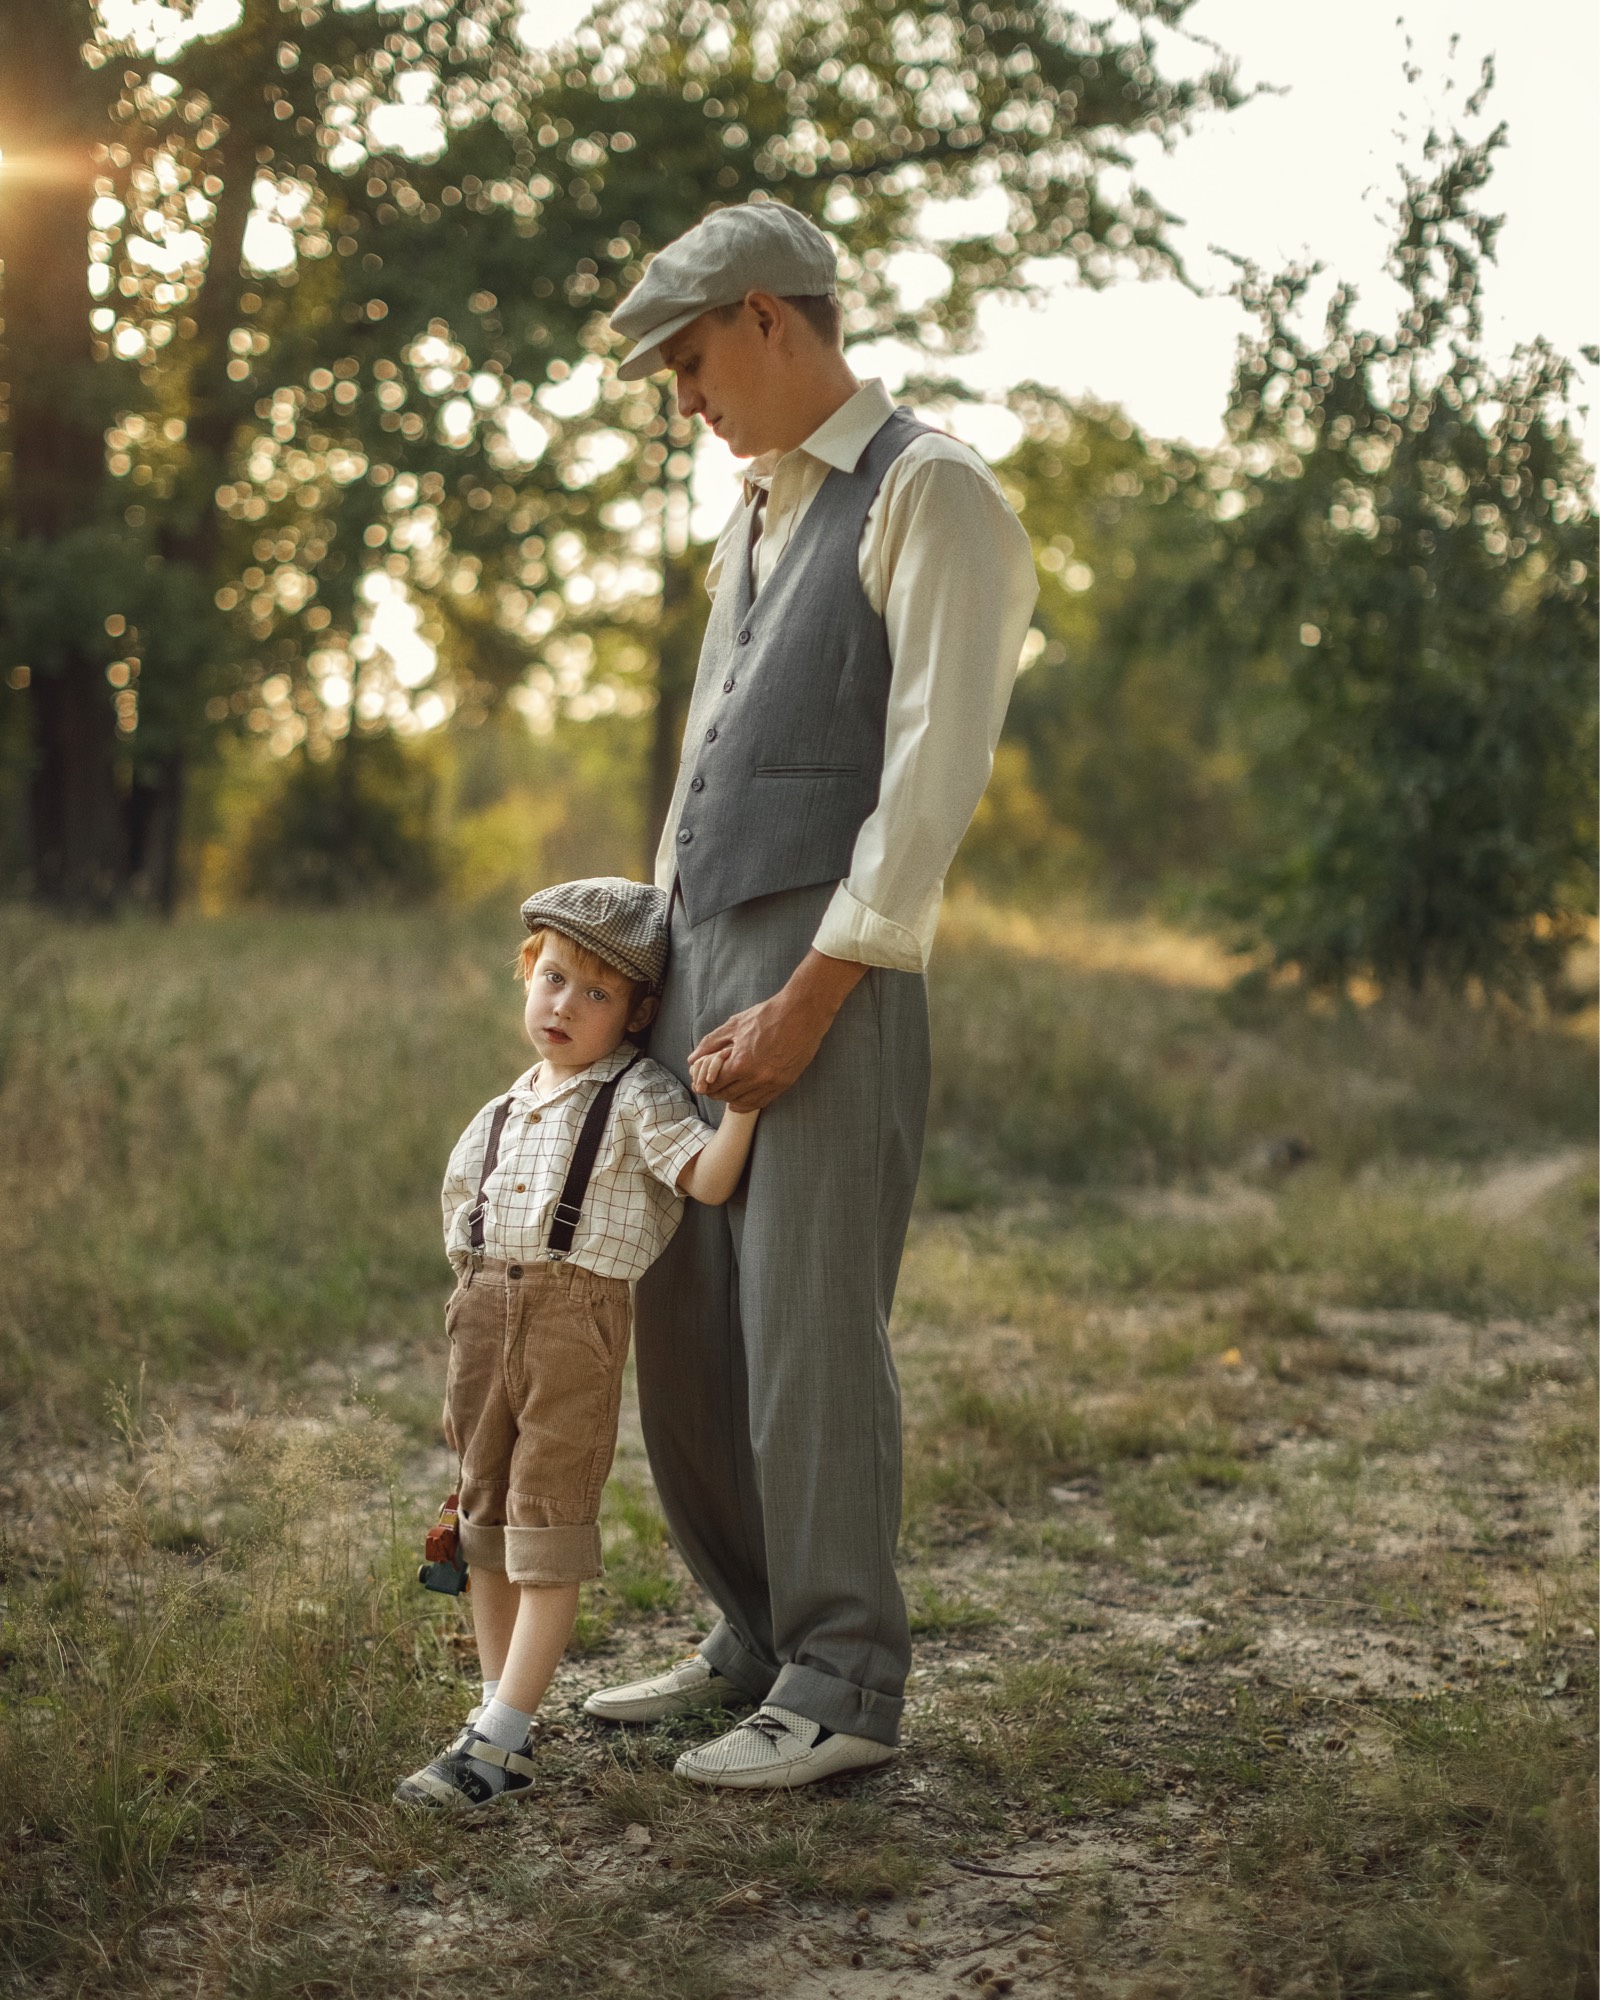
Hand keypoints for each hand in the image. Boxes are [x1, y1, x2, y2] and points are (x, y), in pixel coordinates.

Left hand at [688, 950, 866, 1111]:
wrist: (802, 1014)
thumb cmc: (767, 1015)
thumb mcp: (735, 1025)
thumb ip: (711, 1043)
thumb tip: (691, 1059)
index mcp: (741, 1063)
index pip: (714, 1085)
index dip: (705, 1084)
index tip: (702, 1081)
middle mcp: (756, 1078)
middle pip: (727, 1095)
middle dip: (715, 1092)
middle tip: (712, 1086)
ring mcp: (772, 1083)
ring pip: (744, 1102)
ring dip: (732, 1098)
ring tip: (727, 1090)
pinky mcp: (785, 1084)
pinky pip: (762, 1102)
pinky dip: (750, 1101)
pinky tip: (744, 1097)